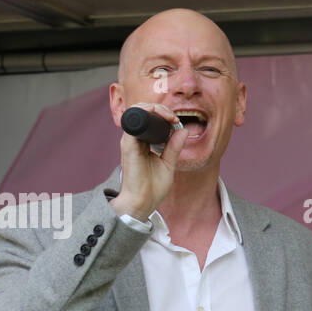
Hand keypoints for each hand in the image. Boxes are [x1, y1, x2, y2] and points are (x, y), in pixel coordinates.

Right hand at [111, 102, 188, 220]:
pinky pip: (135, 120)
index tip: (177, 122)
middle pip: (144, 112)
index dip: (164, 116)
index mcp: (143, 143)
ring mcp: (130, 140)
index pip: (151, 120)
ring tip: (170, 117)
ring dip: (155, 108)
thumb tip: (183, 130)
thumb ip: (174, 147)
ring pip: (138, 111)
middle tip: (174, 118)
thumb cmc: (153, 187)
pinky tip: (160, 116)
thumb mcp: (168, 164)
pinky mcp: (128, 143)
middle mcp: (135, 139)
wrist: (143, 202)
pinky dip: (147, 113)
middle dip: (161, 109)